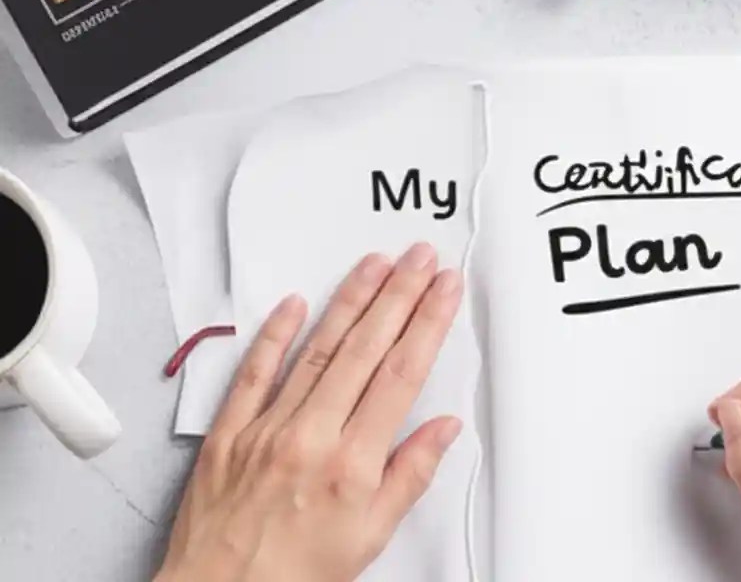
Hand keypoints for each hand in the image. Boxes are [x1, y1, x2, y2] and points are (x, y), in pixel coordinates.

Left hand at [156, 244, 464, 581]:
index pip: (401, 375)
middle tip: (420, 257)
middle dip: (398, 295)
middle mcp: (311, 436)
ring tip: (375, 264)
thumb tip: (441, 430)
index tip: (445, 290)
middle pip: (365, 349)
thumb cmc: (294, 575)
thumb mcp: (371, 536)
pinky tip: (294, 303)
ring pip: (316, 349)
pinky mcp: (229, 432)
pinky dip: (274, 334)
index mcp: (353, 463)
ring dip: (350, 300)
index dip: (427, 324)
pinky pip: (253, 372)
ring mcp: (267, 428)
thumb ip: (410, 475)